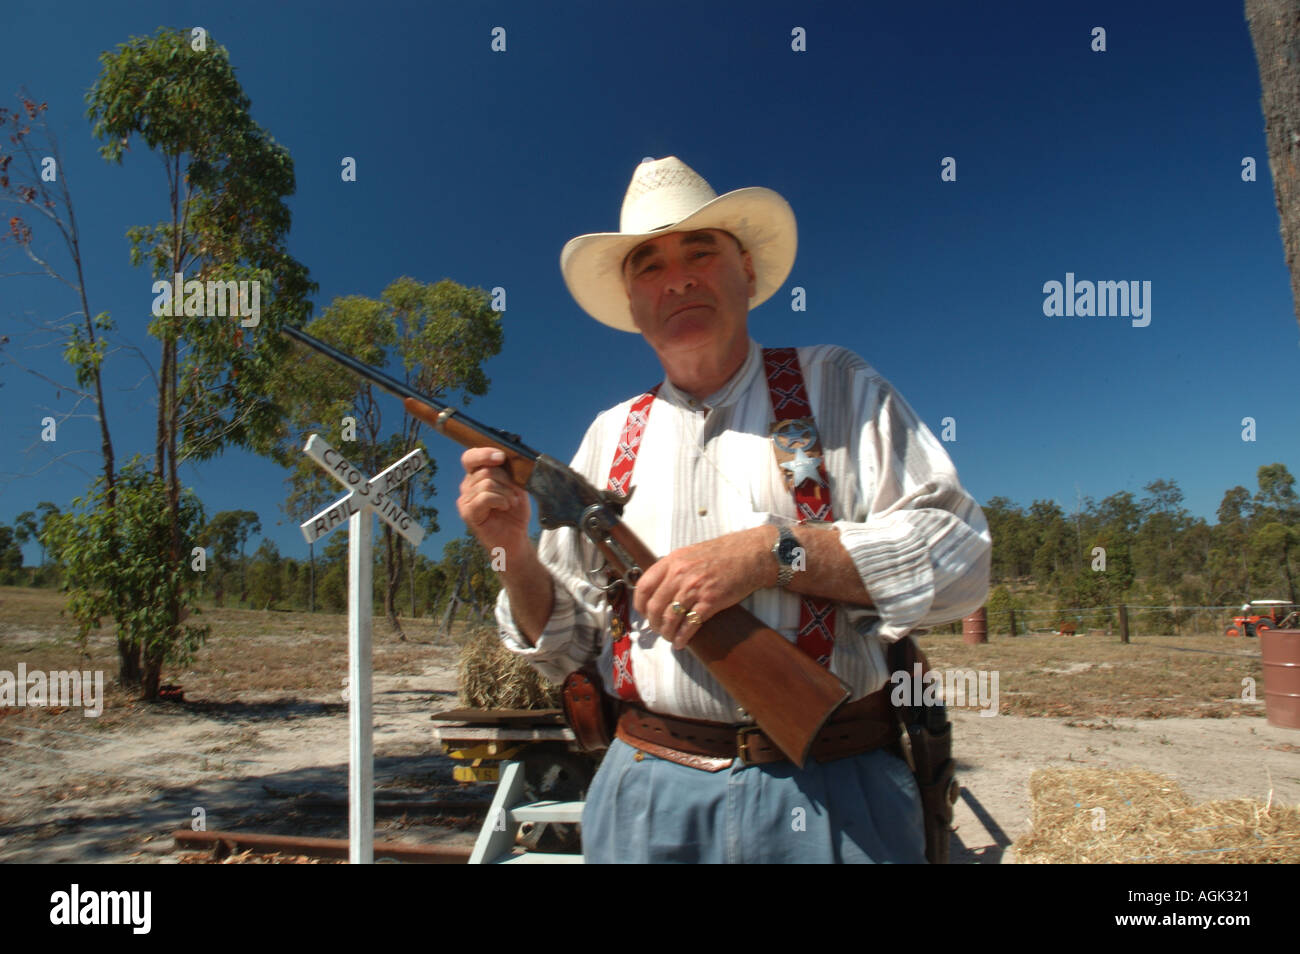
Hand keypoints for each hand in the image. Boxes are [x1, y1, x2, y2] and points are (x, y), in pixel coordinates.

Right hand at [456, 448, 530, 557]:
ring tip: (511, 503)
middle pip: (485, 470)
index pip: (470, 457)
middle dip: (506, 480)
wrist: (516, 538)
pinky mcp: (468, 513)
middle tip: (514, 493)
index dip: (484, 453)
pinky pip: (484, 497)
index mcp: (476, 476)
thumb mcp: (516, 486)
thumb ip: (508, 472)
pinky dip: (500, 500)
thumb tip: (506, 457)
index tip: (501, 457)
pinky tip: (505, 507)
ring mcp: (465, 500)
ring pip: (486, 483)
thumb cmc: (515, 513)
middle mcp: (467, 486)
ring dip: (506, 492)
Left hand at [633, 527, 773, 649]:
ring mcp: (695, 588)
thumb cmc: (722, 554)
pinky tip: (680, 642)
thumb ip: (673, 568)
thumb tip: (659, 587)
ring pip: (670, 617)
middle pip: (655, 606)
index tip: (643, 613)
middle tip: (657, 629)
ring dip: (666, 632)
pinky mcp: (711, 601)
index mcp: (672, 561)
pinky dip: (682, 637)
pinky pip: (690, 624)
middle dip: (653, 622)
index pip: (644, 586)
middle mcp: (680, 574)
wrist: (750, 554)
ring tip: (669, 637)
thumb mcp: (690, 554)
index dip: (640, 604)